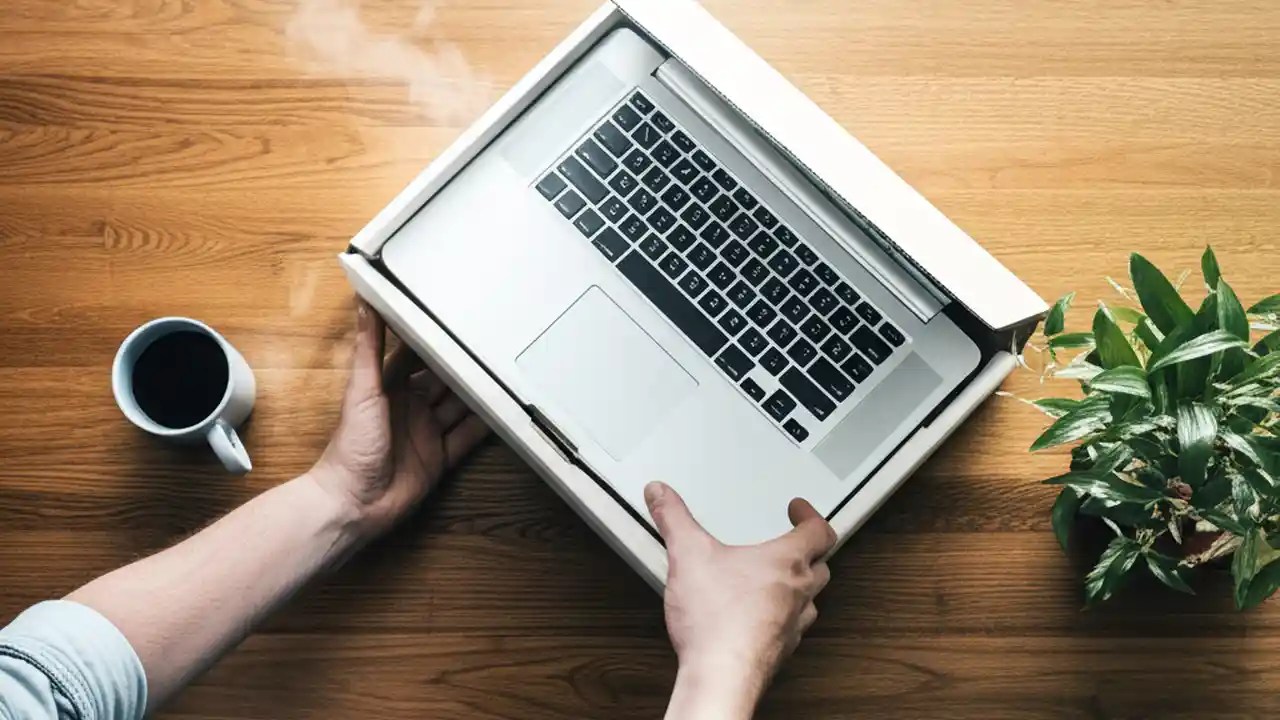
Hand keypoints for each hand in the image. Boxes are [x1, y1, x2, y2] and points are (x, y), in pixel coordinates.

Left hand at [310, 301, 489, 538]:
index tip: (458, 318)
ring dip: (478, 393)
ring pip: (459, 407)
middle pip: (444, 381)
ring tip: (504, 374)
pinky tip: (501, 412)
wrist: (353, 503)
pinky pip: (467, 438)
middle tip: (492, 345)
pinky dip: (484, 426)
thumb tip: (364, 303)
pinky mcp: (440, 458)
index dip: (435, 339)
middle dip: (464, 366)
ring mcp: (427, 433)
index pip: (416, 356)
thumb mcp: (362, 391)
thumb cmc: (351, 446)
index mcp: (390, 388)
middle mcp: (411, 407)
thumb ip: (368, 349)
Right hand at [646, 481, 835, 719]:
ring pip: (810, 600)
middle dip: (808, 552)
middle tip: (794, 543)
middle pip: (821, 566)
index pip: (819, 531)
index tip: (798, 509)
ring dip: (799, 587)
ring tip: (777, 580)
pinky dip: (780, 617)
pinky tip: (756, 618)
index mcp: (785, 562)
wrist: (721, 676)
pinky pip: (790, 628)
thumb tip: (661, 493)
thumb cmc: (716, 619)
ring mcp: (792, 625)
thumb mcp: (688, 554)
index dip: (811, 516)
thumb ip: (673, 519)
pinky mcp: (779, 650)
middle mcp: (798, 593)